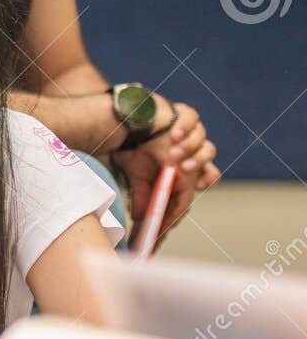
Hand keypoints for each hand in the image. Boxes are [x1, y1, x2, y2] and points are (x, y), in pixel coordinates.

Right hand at [111, 100, 218, 242]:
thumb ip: (142, 196)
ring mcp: (192, 135)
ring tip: (174, 155)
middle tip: (188, 181)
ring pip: (207, 147)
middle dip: (203, 178)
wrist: (125, 121)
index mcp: (184, 172)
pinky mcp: (185, 116)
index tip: (166, 223)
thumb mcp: (136, 176)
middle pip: (213, 173)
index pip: (191, 194)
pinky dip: (186, 127)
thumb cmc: (135, 148)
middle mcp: (193, 155)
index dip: (180, 209)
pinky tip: (174, 133)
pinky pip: (194, 119)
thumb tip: (139, 217)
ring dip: (192, 153)